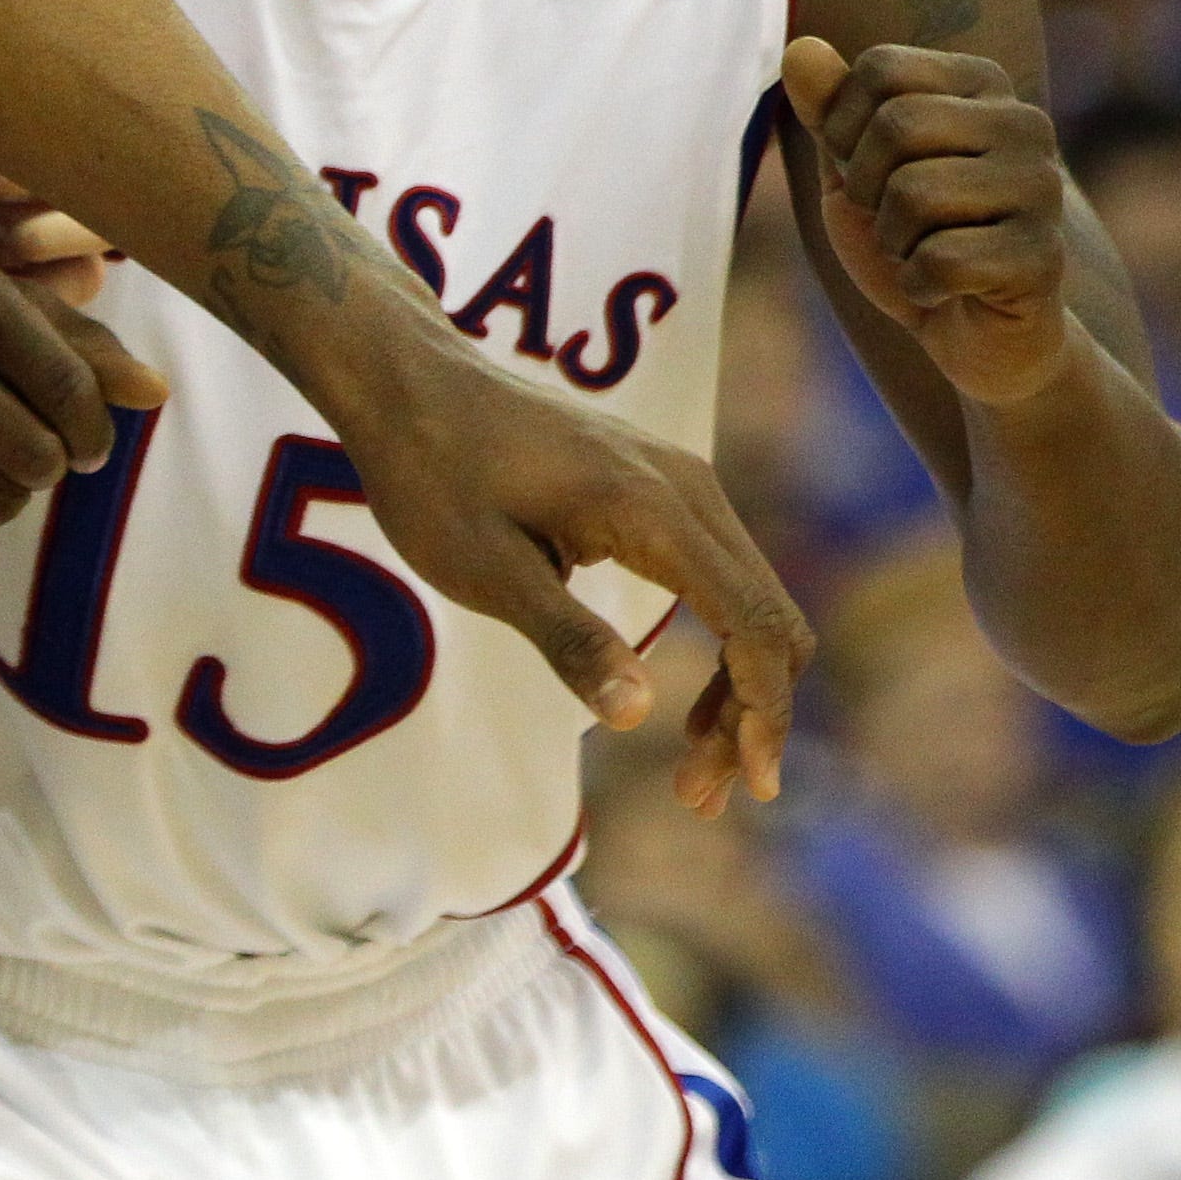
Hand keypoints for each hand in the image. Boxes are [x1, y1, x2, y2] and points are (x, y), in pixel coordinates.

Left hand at [314, 314, 809, 816]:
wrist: (408, 381)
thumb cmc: (433, 474)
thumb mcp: (483, 569)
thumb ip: (565, 639)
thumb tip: (635, 715)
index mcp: (654, 509)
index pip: (755, 626)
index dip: (764, 714)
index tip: (753, 787)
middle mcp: (689, 488)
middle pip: (771, 620)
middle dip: (752, 716)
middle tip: (702, 797)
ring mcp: (681, 481)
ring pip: (754, 601)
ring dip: (739, 687)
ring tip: (693, 771)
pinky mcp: (661, 488)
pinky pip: (723, 577)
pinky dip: (720, 645)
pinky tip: (683, 703)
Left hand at [781, 34, 1077, 405]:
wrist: (968, 329)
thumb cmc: (907, 232)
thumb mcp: (851, 164)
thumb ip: (827, 108)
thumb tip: (801, 48)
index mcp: (982, 84)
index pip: (880, 67)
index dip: (843, 126)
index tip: (866, 166)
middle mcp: (1025, 124)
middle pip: (896, 125)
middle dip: (866, 186)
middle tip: (896, 219)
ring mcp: (1042, 190)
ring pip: (913, 194)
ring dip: (893, 239)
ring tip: (926, 250)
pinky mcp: (1045, 258)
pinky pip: (940, 260)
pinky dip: (919, 284)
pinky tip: (949, 289)